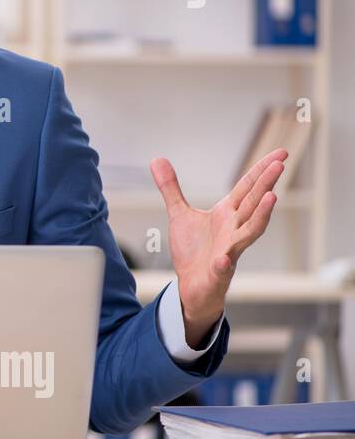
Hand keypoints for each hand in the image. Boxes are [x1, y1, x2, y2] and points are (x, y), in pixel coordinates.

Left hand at [150, 148, 286, 346]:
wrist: (192, 285)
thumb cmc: (193, 250)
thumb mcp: (179, 214)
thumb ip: (170, 188)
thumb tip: (157, 160)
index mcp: (226, 214)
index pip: (248, 187)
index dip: (262, 170)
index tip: (281, 153)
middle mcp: (233, 229)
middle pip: (254, 203)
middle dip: (266, 183)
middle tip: (280, 164)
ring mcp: (230, 250)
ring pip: (250, 231)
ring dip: (261, 215)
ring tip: (272, 198)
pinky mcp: (218, 272)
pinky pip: (222, 267)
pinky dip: (223, 264)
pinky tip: (224, 260)